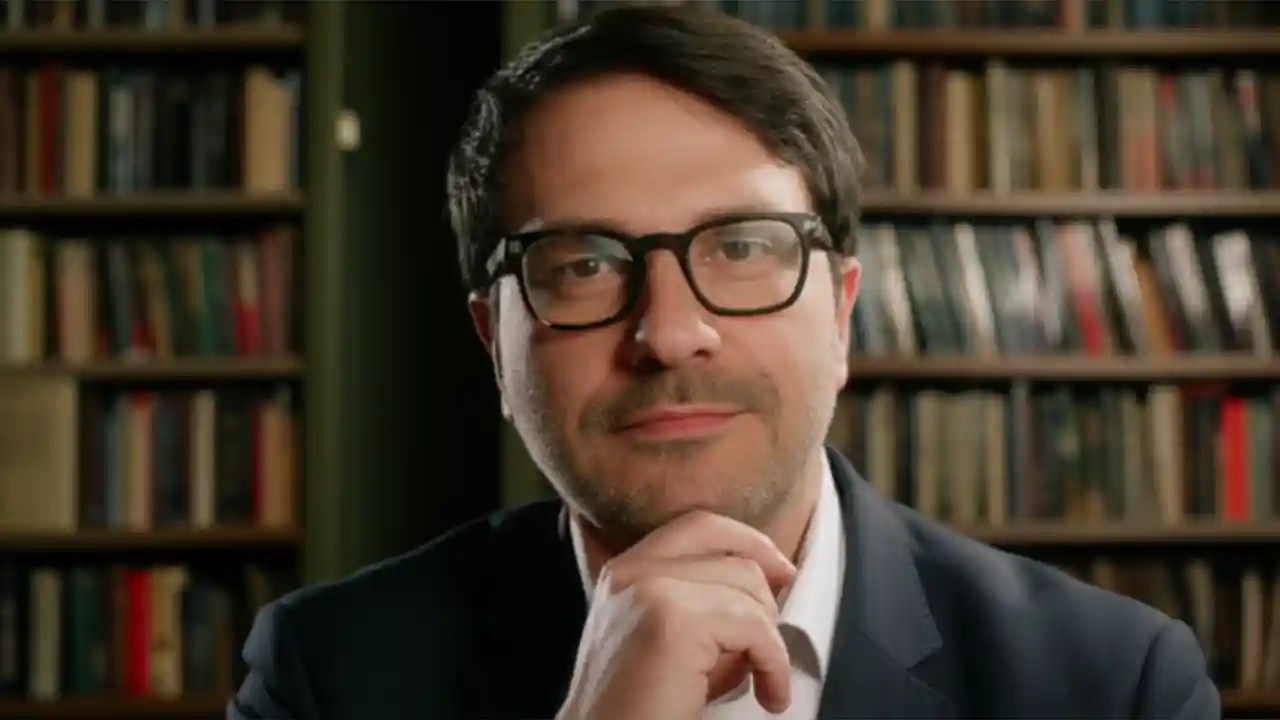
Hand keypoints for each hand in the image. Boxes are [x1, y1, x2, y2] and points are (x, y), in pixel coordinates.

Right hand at [556, 510, 797, 719]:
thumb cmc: (640, 708)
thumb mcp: (664, 638)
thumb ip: (698, 600)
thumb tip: (766, 582)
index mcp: (626, 571)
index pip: (700, 526)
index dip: (750, 542)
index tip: (782, 571)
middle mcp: (632, 571)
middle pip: (734, 559)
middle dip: (765, 606)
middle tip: (766, 652)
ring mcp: (650, 589)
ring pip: (748, 589)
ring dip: (770, 641)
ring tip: (762, 682)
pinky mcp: (672, 620)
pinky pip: (754, 626)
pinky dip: (774, 664)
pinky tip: (769, 696)